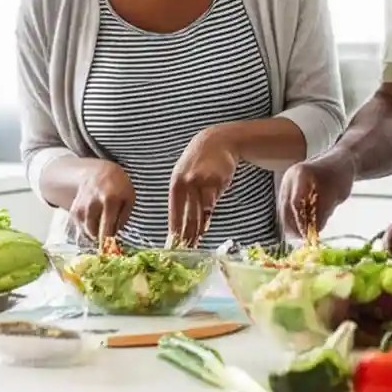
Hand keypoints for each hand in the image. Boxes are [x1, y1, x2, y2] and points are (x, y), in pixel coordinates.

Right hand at [70, 160, 135, 243]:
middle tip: (111, 241)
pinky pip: (81, 230)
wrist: (98, 173)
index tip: (113, 254)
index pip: (106, 230)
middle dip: (103, 241)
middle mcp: (92, 205)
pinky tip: (97, 223)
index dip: (109, 245)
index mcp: (110, 201)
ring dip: (96, 236)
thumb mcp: (129, 199)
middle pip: (95, 234)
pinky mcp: (73, 212)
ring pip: (87, 234)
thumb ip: (123, 219)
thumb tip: (115, 239)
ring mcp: (81, 209)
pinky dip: (89, 231)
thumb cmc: (119, 187)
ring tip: (105, 228)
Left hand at [169, 127, 239, 246]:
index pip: (174, 211)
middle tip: (185, 250)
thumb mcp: (186, 175)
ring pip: (201, 212)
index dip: (174, 229)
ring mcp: (204, 182)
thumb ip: (184, 197)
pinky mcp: (219, 181)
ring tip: (195, 243)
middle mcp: (188, 182)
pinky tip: (206, 226)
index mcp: (177, 182)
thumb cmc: (200, 161)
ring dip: (198, 229)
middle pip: (188, 215)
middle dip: (186, 234)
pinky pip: (213, 203)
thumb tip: (181, 223)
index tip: (172, 244)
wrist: (218, 141)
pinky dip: (209, 215)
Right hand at [278, 154, 355, 237]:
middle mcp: (289, 179)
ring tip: (304, 236)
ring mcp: (287, 184)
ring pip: (284, 209)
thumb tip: (315, 232)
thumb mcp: (335, 195)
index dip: (299, 221)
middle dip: (293, 225)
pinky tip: (303, 227)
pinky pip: (288, 208)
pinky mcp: (289, 191)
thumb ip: (324, 213)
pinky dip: (295, 218)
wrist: (339, 163)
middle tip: (304, 239)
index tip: (307, 235)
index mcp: (300, 174)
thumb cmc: (339, 176)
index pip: (295, 202)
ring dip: (293, 223)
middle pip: (285, 207)